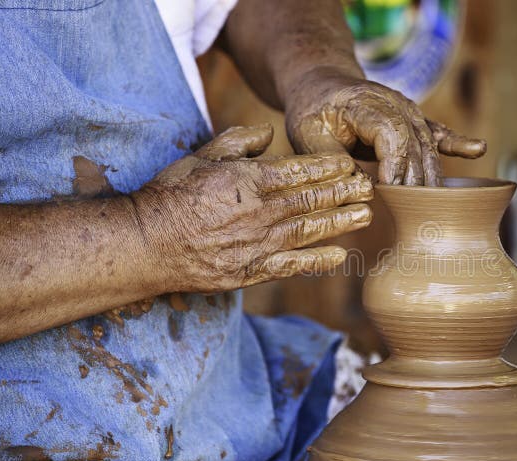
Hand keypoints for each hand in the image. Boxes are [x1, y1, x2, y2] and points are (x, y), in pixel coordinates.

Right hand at [132, 124, 372, 292]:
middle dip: (343, 193)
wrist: (147, 244)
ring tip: (365, 215)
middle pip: (311, 200)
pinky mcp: (252, 271)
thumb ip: (238, 142)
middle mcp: (259, 212)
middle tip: (369, 187)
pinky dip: (317, 261)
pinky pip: (292, 266)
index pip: (298, 171)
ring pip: (309, 230)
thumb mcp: (201, 155)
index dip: (328, 168)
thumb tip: (269, 133)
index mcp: (248, 181)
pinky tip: (339, 256)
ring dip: (340, 222)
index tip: (350, 165)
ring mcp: (258, 244)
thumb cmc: (171, 195)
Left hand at [285, 68, 486, 185]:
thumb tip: (359, 185)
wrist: (322, 87)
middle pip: (414, 142)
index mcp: (365, 102)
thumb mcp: (307, 135)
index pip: (391, 132)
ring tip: (437, 205)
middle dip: (415, 178)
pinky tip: (476, 149)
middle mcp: (392, 103)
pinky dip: (457, 143)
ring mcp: (407, 110)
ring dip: (431, 176)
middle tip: (412, 210)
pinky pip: (438, 133)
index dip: (395, 162)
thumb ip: (332, 160)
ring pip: (427, 144)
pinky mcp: (414, 120)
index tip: (389, 190)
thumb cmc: (312, 113)